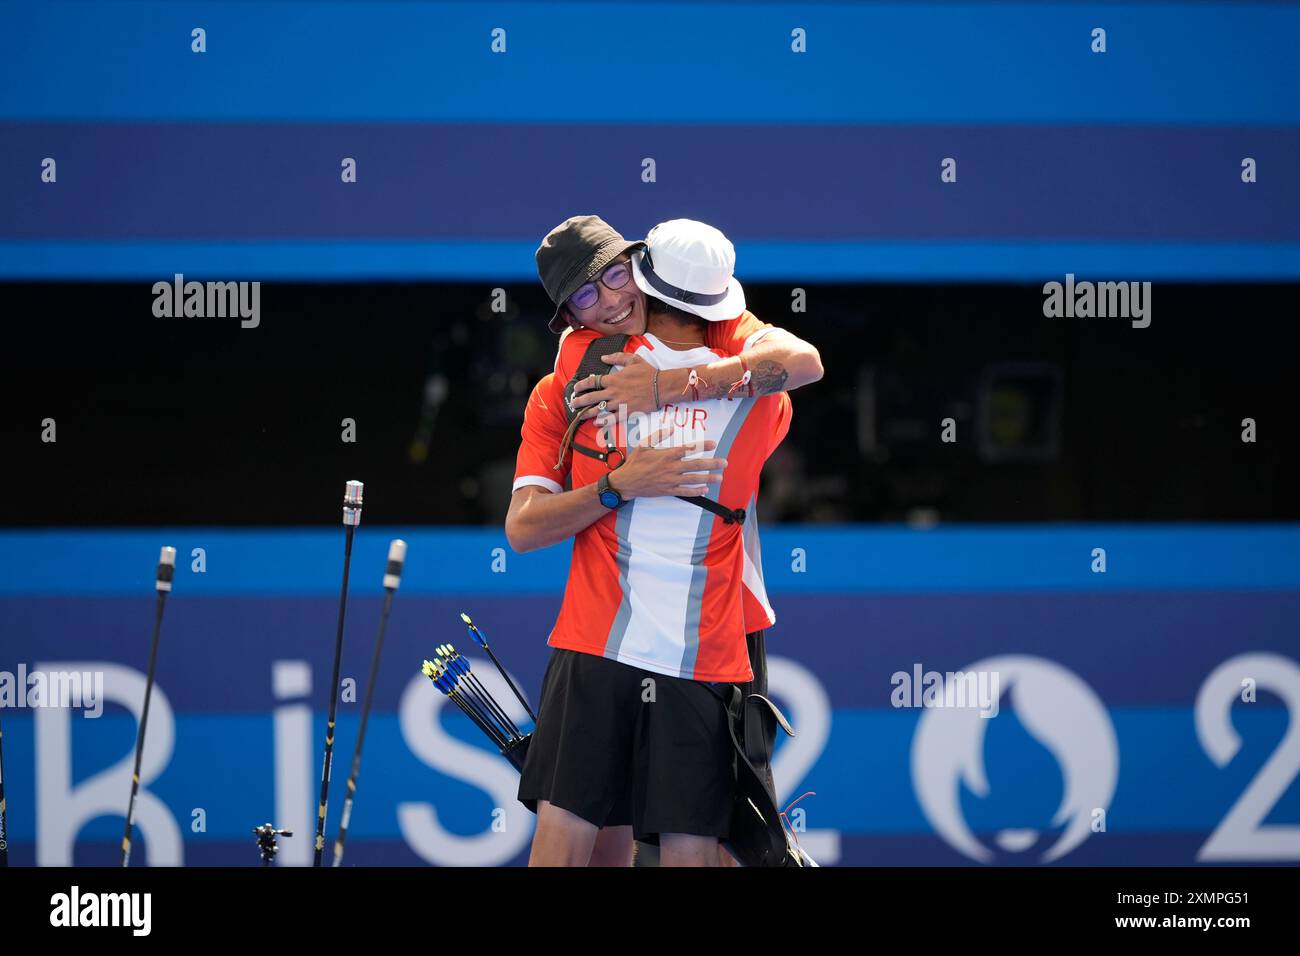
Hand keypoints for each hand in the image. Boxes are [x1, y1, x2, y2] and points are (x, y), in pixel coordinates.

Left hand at [570, 352, 657, 418]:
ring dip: (587, 413)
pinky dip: (603, 422)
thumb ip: (617, 357)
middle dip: (579, 401)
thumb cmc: (648, 373)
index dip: (581, 385)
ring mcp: (619, 403)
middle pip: (591, 397)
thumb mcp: (632, 360)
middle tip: (573, 403)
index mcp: (613, 379)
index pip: (592, 382)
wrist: (661, 386)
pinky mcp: (626, 412)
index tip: (576, 388)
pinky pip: (612, 419)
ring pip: (599, 410)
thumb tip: (604, 357)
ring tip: (580, 416)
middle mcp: (613, 392)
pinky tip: (597, 424)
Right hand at [608, 423, 726, 499]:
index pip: (689, 449)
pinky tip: (705, 490)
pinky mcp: (668, 490)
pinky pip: (685, 492)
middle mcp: (671, 467)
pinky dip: (696, 491)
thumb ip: (659, 435)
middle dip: (712, 464)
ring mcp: (670, 480)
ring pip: (693, 479)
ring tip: (720, 478)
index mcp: (666, 454)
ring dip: (708, 478)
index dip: (702, 446)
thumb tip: (672, 427)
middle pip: (696, 465)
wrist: (626, 482)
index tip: (714, 444)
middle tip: (724, 463)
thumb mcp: (644, 444)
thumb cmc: (635, 462)